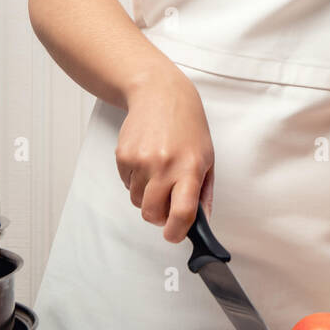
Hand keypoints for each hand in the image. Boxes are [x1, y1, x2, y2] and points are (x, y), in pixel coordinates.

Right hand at [115, 68, 214, 242]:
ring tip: (158, 172)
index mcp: (190, 167)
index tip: (174, 235)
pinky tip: (146, 160)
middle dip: (158, 217)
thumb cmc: (187, 125)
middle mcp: (165, 165)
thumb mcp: (207, 156)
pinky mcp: (123, 156)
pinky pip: (126, 185)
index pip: (183, 211)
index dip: (176, 232)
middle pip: (152, 214)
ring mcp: (141, 161)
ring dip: (146, 196)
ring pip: (137, 202)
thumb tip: (201, 222)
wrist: (159, 94)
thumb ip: (204, 192)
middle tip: (166, 205)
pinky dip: (135, 180)